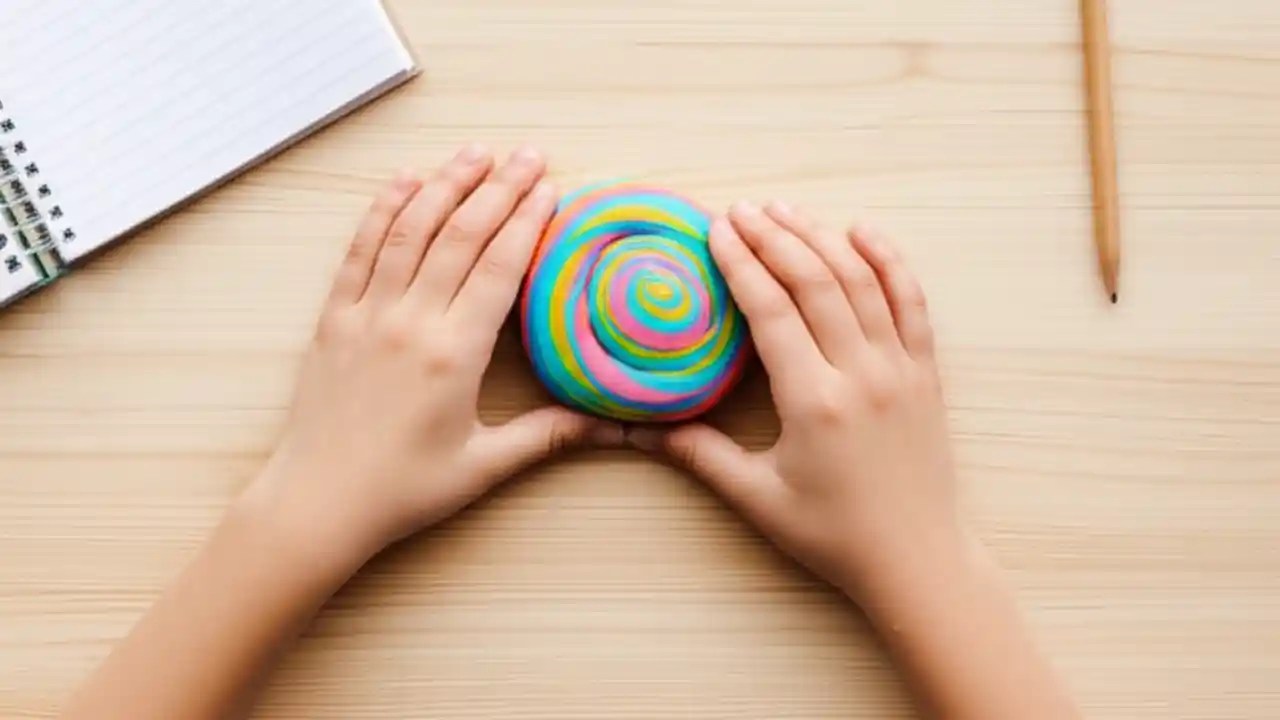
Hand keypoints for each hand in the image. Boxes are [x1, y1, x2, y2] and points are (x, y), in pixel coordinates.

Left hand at [243, 145, 623, 565]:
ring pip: (410, 230)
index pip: (499, 268)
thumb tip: (612, 426)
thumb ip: (547, 435)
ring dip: (445, 185)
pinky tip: (404, 180)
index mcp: (453, 354)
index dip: (528, 222)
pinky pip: (360, 250)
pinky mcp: (332, 318)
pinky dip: (382, 209)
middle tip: (530, 156)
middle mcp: (410, 322)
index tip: (551, 190)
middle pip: (461, 236)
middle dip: (499, 189)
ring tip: (476, 153)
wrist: (317, 502)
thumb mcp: (483, 466)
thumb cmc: (402, 490)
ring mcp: (366, 314)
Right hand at [630, 201, 959, 596]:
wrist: (916, 560)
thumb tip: (641, 430)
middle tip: (739, 210)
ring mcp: (900, 368)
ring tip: (784, 209)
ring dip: (821, 237)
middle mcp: (861, 374)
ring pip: (861, 281)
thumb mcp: (758, 499)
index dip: (740, 263)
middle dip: (773, 237)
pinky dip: (889, 260)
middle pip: (815, 281)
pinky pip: (912, 301)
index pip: (771, 310)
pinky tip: (863, 232)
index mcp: (814, 401)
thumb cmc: (834, 535)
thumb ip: (701, 457)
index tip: (716, 231)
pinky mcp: (926, 373)